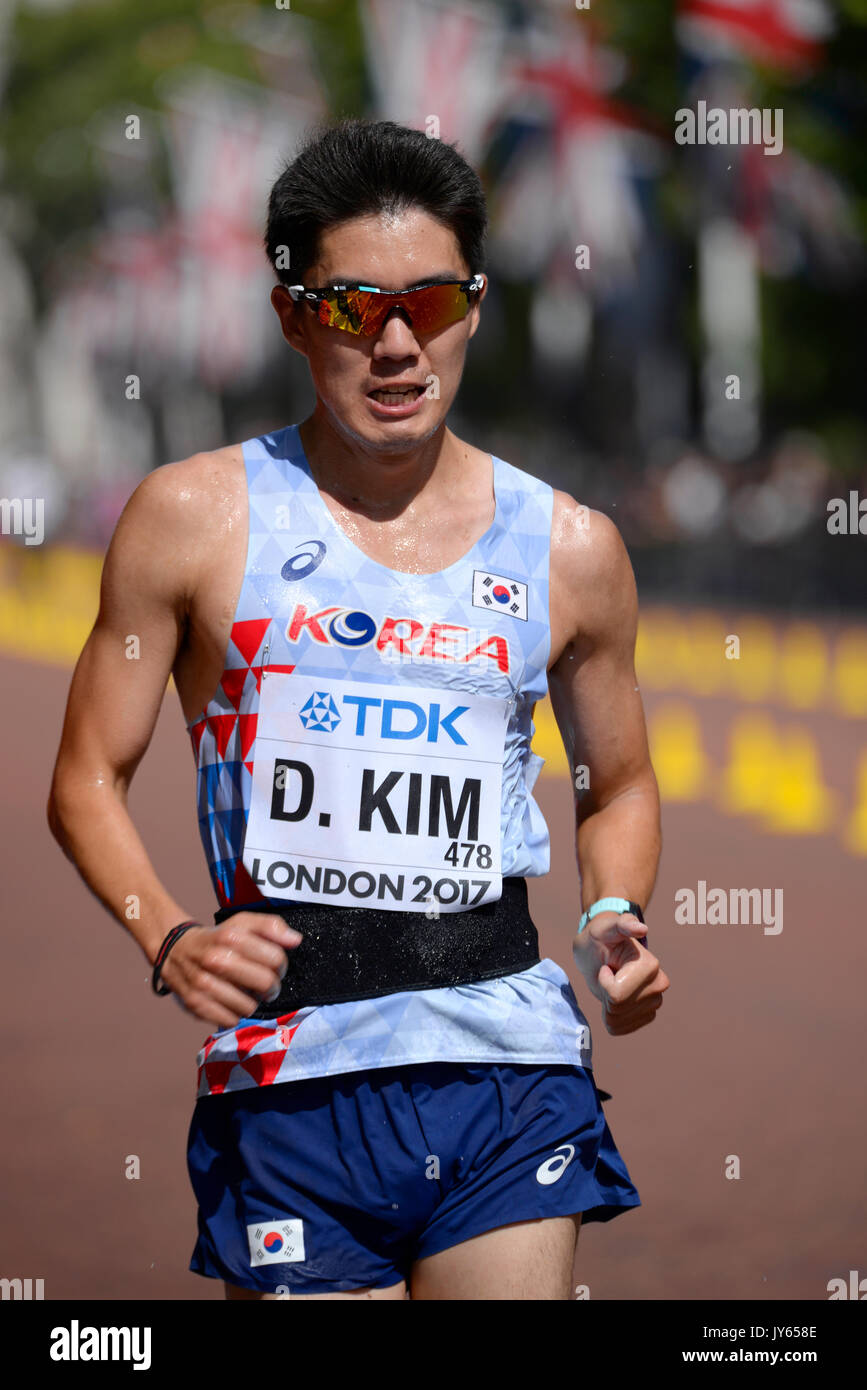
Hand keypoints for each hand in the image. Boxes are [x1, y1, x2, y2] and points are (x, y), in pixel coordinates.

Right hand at [158, 914, 302, 1028]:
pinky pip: (230, 1020)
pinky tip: (229, 1001)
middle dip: (271, 987)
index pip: (276, 959)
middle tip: (266, 985)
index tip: (274, 967)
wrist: (175, 950)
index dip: (281, 965)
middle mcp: (216, 959)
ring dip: (252, 1002)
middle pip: (266, 984)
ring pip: (249, 1006)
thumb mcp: (242, 922)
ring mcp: (204, 983)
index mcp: (231, 936)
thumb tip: (295, 940)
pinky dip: (234, 1014)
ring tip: (244, 991)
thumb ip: (271, 926)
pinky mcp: (196, 1004)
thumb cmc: (216, 938)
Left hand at [572, 911, 668, 1035]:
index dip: (603, 981)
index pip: (617, 994)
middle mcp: (659, 985)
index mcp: (650, 966)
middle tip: (607, 974)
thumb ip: (621, 924)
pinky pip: (621, 1028)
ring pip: (618, 1020)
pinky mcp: (648, 1014)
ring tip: (611, 983)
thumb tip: (641, 928)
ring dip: (606, 1004)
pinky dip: (610, 1016)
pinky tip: (612, 998)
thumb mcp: (603, 929)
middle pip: (618, 1008)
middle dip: (604, 993)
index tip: (607, 965)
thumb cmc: (600, 937)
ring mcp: (655, 1001)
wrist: (599, 951)